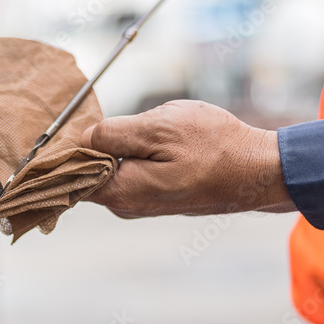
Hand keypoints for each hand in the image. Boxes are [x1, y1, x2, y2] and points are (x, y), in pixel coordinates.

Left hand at [80, 100, 295, 218]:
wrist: (258, 172)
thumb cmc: (215, 147)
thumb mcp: (160, 127)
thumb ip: (114, 133)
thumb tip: (82, 137)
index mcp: (119, 192)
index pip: (69, 173)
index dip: (64, 146)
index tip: (69, 122)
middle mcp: (124, 205)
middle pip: (85, 170)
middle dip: (92, 142)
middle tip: (114, 118)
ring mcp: (139, 203)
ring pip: (109, 168)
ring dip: (116, 144)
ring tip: (145, 128)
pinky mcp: (154, 196)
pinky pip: (128, 171)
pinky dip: (131, 153)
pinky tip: (153, 140)